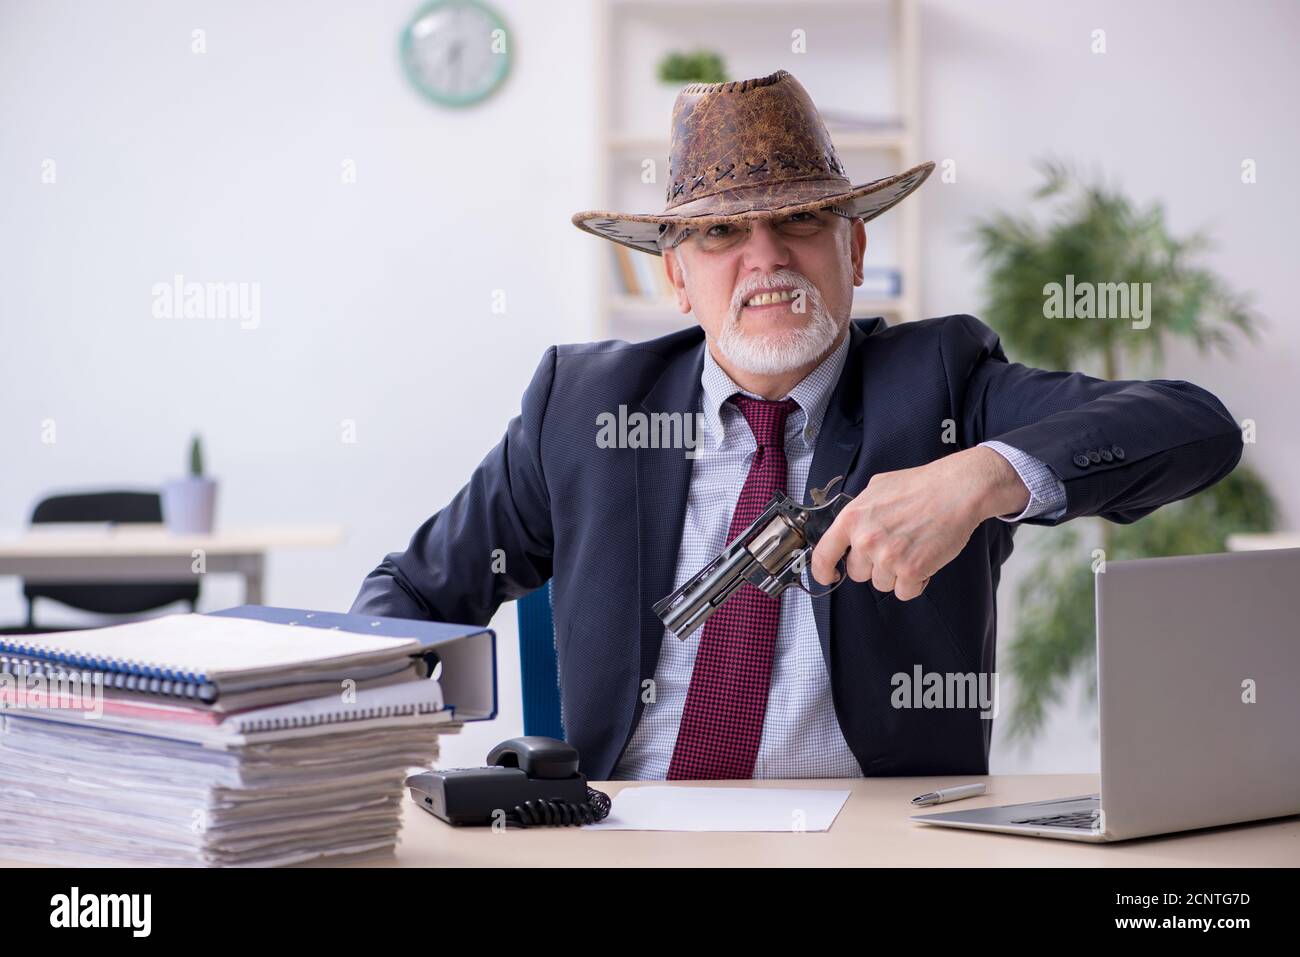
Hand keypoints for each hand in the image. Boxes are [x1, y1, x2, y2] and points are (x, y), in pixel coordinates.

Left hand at [809, 446, 1029, 600]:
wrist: (956, 490)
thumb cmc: (922, 485)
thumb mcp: (877, 487)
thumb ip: (860, 510)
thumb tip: (852, 526)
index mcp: (852, 517)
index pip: (823, 554)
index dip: (822, 570)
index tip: (828, 575)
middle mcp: (865, 539)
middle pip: (858, 573)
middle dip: (874, 565)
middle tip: (894, 547)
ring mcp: (887, 557)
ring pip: (882, 583)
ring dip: (896, 573)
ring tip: (913, 548)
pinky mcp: (911, 571)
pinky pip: (905, 591)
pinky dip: (915, 581)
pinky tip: (924, 560)